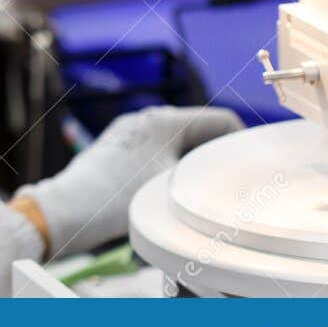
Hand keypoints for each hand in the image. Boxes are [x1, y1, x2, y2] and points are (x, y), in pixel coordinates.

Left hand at [14, 105, 241, 258]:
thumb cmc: (120, 197)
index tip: (256, 162)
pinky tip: (176, 188)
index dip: (243, 139)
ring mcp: (130, 132)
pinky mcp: (118, 147)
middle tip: (238, 178)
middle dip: (219, 151)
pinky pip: (157, 150)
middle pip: (198, 129)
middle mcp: (148, 119)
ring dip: (195, 159)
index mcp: (167, 121)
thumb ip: (209, 181)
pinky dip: (173, 164)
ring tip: (209, 186)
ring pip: (177, 141)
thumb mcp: (175, 189)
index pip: (220, 120)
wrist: (71, 208)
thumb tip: (236, 185)